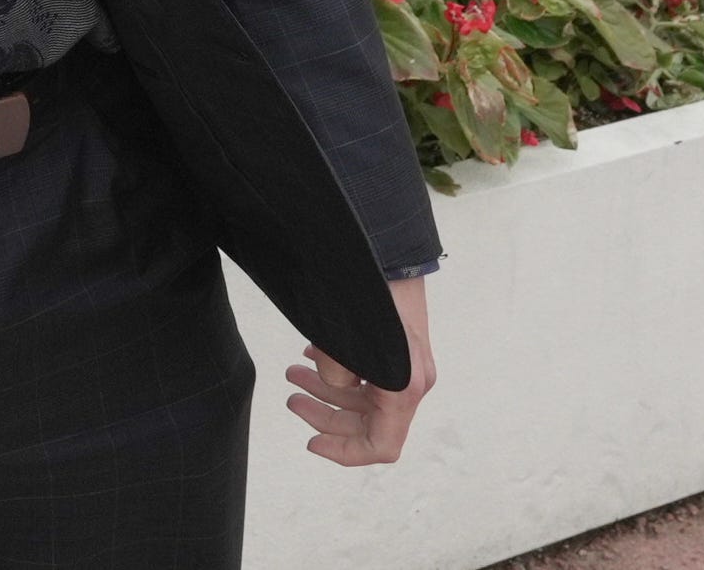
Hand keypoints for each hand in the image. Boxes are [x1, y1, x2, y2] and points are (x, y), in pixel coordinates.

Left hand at [289, 276, 435, 466]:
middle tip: (291, 397)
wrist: (391, 251)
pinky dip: (339, 374)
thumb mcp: (345, 338)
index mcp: (406, 388)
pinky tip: (312, 356)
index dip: (345, 452)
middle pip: (367, 424)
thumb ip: (337, 372)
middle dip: (325, 415)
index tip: (310, 443)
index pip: (381, 445)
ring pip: (363, 398)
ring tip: (293, 372)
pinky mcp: (397, 352)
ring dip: (327, 392)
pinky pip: (368, 378)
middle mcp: (412, 383)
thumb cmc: (370, 292)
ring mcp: (407, 368)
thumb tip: (332, 383)